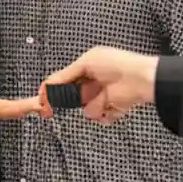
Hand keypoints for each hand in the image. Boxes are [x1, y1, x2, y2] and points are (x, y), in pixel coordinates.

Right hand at [38, 47, 157, 123]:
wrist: (140, 79)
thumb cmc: (115, 64)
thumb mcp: (85, 63)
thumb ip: (64, 76)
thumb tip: (47, 86)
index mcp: (85, 69)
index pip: (62, 82)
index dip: (51, 92)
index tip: (42, 103)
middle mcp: (92, 84)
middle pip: (73, 99)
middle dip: (72, 100)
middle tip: (72, 102)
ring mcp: (101, 98)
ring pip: (87, 110)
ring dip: (94, 104)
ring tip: (106, 95)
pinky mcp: (111, 109)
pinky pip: (100, 118)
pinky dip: (106, 113)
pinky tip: (114, 104)